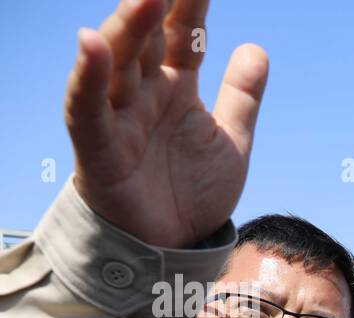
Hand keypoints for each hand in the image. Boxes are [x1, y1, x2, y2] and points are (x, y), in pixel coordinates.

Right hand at [66, 0, 268, 247]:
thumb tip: (256, 49)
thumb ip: (242, 97)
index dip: (191, 3)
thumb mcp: (230, 142)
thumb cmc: (192, 192)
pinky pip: (87, 106)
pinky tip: (94, 44)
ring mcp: (120, 116)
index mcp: (175, 87)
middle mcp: (144, 93)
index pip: (183, 34)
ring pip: (117, 61)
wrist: (172, 248)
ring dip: (128, 26)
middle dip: (154, 3)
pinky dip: (89, 76)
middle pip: (147, 37)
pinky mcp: (98, 146)